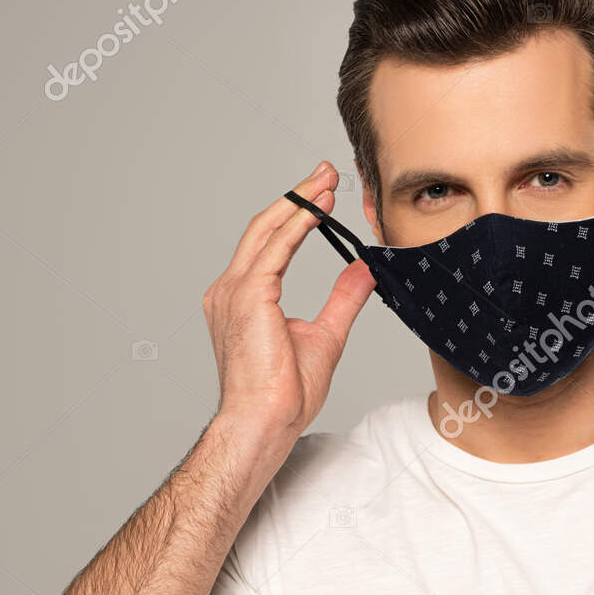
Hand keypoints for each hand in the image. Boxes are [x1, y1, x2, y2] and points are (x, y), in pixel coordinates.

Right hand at [202, 162, 376, 447]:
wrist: (265, 422)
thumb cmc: (285, 394)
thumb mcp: (326, 335)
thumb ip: (343, 298)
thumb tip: (362, 270)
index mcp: (244, 299)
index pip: (270, 243)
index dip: (297, 214)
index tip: (323, 192)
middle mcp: (230, 289)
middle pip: (265, 227)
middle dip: (297, 195)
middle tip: (326, 172)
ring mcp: (233, 291)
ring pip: (267, 230)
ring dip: (299, 201)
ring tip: (326, 180)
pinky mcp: (247, 296)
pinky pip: (275, 249)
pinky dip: (298, 224)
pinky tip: (318, 208)